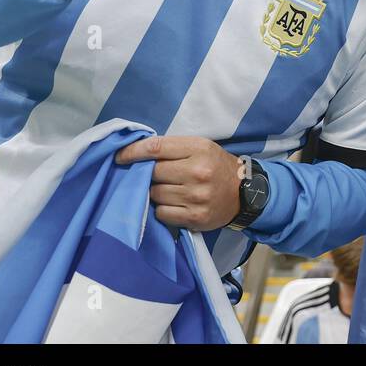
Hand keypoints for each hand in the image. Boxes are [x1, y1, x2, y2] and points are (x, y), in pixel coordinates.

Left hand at [116, 136, 243, 230]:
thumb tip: (137, 154)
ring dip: (155, 192)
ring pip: (155, 193)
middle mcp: (198, 172)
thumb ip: (173, 148)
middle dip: (148, 174)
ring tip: (169, 190)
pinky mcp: (195, 217)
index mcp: (199, 149)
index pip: (155, 148)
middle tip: (156, 176)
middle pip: (153, 172)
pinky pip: (162, 212)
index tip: (119, 157)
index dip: (132, 152)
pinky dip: (162, 208)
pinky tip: (174, 204)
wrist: (245, 194)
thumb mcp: (202, 148)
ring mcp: (196, 196)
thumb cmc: (217, 167)